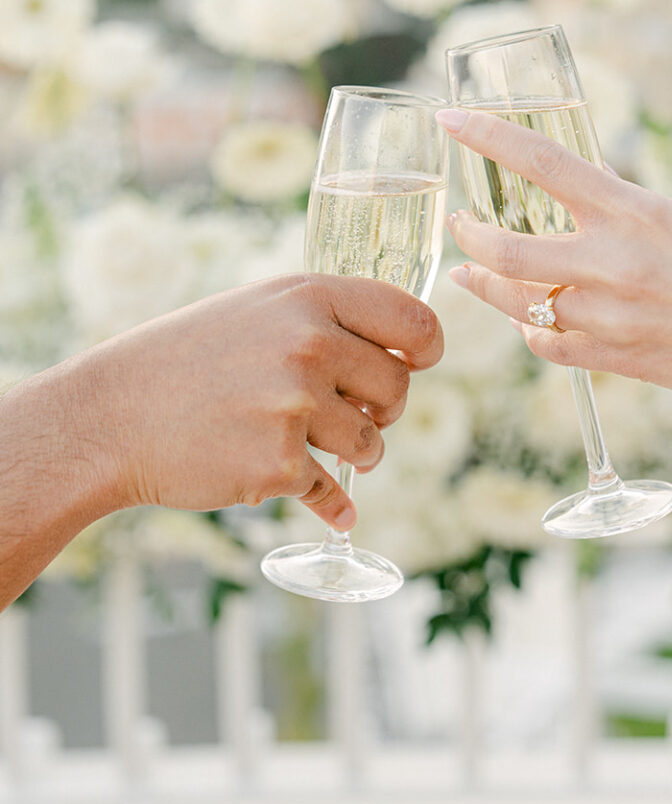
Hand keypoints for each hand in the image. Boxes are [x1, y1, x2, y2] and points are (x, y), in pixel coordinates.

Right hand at [63, 274, 442, 531]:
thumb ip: (329, 319)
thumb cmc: (192, 358)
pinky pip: (333, 490)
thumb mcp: (260, 310)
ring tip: (309, 444)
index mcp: (310, 297)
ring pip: (372, 443)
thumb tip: (407, 348)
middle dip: (385, 409)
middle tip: (355, 414)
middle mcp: (310, 344)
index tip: (420, 363)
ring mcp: (295, 405)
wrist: (114, 414)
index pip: (412, 320)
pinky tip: (327, 505)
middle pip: (399, 387)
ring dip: (356, 454)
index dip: (426, 348)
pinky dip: (331, 502)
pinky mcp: (278, 464)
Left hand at [439, 108, 671, 424]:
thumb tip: (594, 182)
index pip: (541, 161)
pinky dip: (530, 330)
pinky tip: (527, 320)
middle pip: (506, 250)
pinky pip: (549, 346)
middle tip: (459, 224)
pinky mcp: (616, 360)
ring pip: (518, 304)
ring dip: (486, 287)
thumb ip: (634, 207)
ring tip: (469, 274)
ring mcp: (610, 318)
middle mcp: (613, 264)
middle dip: (469, 235)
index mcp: (635, 212)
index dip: (487, 136)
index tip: (450, 120)